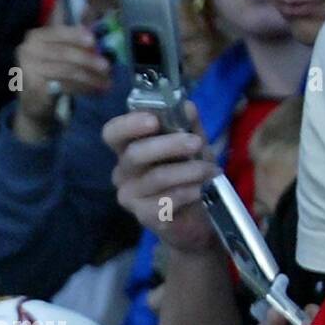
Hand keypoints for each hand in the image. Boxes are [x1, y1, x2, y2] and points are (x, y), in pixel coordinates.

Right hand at [14, 25, 112, 138]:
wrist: (33, 102)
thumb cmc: (49, 73)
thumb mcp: (57, 52)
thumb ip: (71, 40)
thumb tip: (94, 30)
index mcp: (35, 37)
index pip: (58, 32)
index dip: (76, 36)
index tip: (94, 41)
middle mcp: (27, 50)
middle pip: (63, 53)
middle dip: (88, 60)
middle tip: (107, 67)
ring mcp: (28, 69)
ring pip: (66, 71)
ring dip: (89, 77)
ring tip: (106, 83)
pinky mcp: (34, 87)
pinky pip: (63, 86)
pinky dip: (82, 88)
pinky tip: (94, 91)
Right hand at [102, 105, 218, 253]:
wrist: (198, 219)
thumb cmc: (190, 177)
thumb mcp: (193, 147)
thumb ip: (189, 126)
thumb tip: (187, 105)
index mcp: (128, 149)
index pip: (113, 133)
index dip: (128, 124)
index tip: (153, 120)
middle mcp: (123, 171)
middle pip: (134, 154)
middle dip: (168, 145)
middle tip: (196, 142)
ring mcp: (130, 195)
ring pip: (155, 177)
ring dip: (189, 171)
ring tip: (211, 170)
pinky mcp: (144, 215)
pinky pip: (166, 200)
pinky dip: (188, 192)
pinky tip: (202, 191)